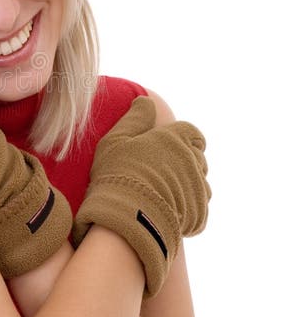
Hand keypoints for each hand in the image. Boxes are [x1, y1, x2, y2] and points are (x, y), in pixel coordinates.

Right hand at [72, 96, 209, 295]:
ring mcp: (198, 188)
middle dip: (186, 164)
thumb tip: (146, 101)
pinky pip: (198, 209)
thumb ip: (134, 118)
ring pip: (200, 184)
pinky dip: (187, 210)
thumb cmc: (117, 174)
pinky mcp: (199, 214)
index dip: (185, 139)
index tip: (174, 146)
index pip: (193, 133)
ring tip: (164, 196)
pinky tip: (167, 214)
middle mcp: (192, 161)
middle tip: (163, 174)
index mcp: (175, 139)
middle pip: (198, 159)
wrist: (127, 215)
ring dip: (188, 187)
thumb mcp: (116, 140)